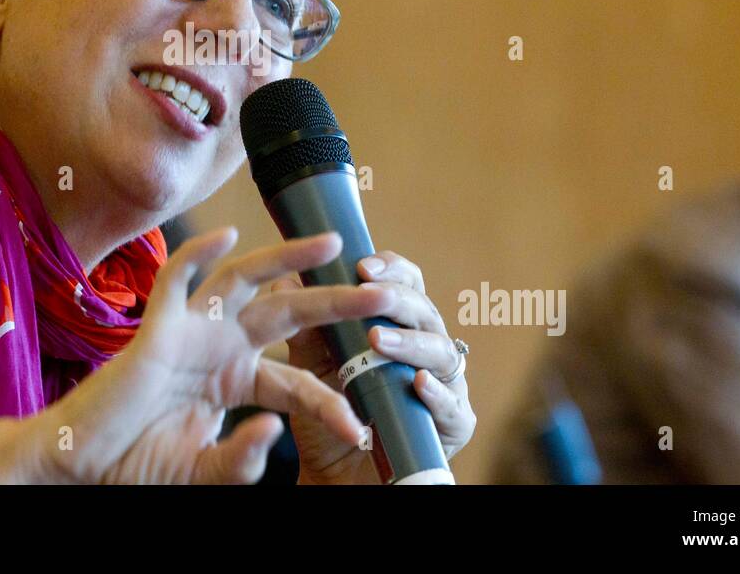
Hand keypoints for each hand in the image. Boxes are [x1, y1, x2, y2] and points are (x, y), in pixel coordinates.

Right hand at [0, 226, 396, 483]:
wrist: (84, 465)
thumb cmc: (138, 464)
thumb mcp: (204, 470)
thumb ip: (241, 458)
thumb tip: (275, 431)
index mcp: (236, 379)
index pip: (296, 381)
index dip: (329, 402)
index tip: (358, 428)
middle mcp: (219, 346)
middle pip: (287, 312)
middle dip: (334, 300)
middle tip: (382, 290)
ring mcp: (189, 331)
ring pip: (244, 281)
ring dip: (286, 259)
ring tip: (330, 244)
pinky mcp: (153, 328)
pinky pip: (175, 281)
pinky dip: (198, 255)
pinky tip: (228, 237)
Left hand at [274, 249, 475, 483]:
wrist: (336, 474)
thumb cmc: (329, 414)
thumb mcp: (308, 368)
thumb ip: (304, 327)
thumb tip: (284, 279)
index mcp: (398, 325)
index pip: (405, 283)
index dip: (391, 269)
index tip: (363, 265)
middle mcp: (427, 348)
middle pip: (424, 310)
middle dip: (398, 299)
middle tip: (373, 292)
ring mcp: (445, 384)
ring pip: (442, 352)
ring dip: (411, 343)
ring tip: (379, 341)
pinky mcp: (455, 424)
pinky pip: (453, 405)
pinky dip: (436, 392)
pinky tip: (418, 383)